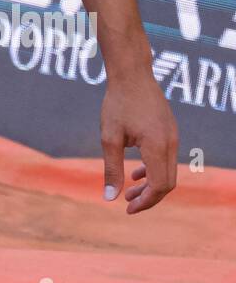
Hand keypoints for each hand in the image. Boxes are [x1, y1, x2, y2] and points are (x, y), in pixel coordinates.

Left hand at [100, 71, 177, 212]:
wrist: (131, 73)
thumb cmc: (117, 103)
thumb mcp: (109, 138)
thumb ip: (111, 168)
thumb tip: (109, 198)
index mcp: (157, 146)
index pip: (159, 186)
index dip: (145, 202)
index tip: (127, 208)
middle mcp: (171, 143)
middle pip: (167, 183)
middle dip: (148, 197)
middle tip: (127, 203)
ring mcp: (173, 136)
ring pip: (168, 171)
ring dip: (150, 184)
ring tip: (129, 191)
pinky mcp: (170, 131)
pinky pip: (167, 158)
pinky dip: (153, 170)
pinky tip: (136, 172)